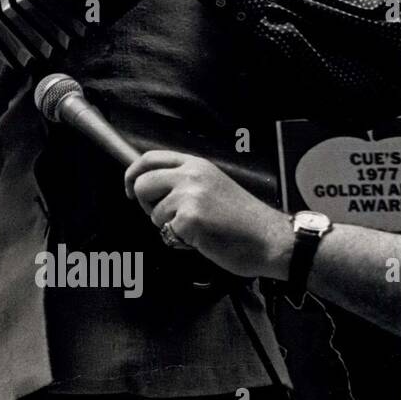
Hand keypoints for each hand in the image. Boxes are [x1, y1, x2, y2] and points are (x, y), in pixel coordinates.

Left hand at [123, 151, 292, 279]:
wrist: (271, 239)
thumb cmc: (244, 219)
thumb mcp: (214, 185)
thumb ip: (185, 180)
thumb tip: (152, 185)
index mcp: (196, 165)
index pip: (150, 158)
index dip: (133, 173)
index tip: (129, 188)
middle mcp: (191, 175)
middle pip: (141, 184)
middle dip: (146, 205)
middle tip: (167, 217)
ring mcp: (190, 196)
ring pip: (152, 213)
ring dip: (168, 226)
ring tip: (196, 228)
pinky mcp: (190, 219)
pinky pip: (166, 232)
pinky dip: (179, 241)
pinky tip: (201, 239)